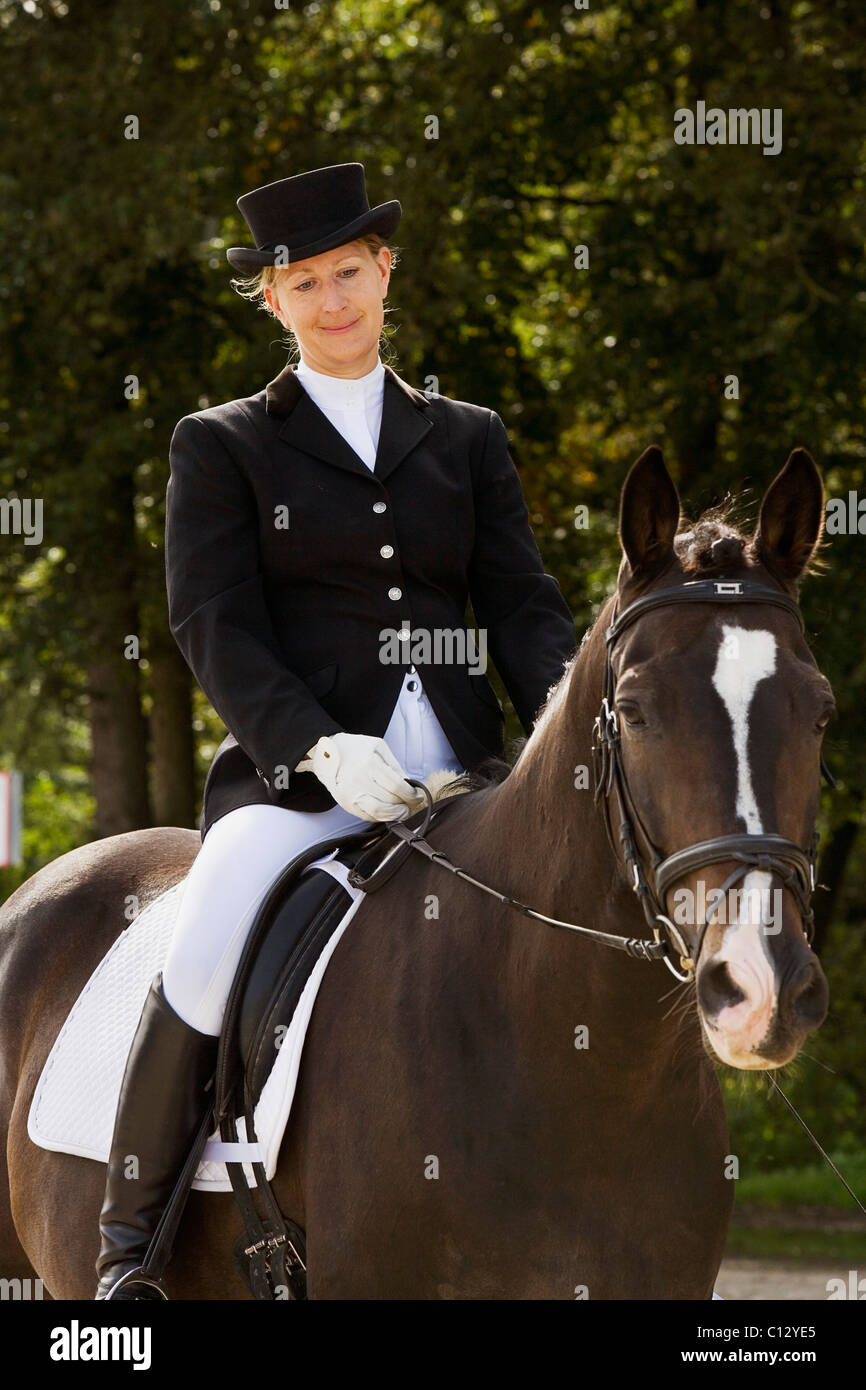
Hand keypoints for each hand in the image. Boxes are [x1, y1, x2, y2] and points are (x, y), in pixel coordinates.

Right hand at [296, 732, 424, 821]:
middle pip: (390, 801)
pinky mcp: (345, 804)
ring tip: (402, 811)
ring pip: (379, 813)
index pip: (396, 786)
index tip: (418, 796)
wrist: (325, 754)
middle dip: (405, 804)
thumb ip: (394, 765)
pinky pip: (367, 816)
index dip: (411, 795)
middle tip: (412, 803)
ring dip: (395, 815)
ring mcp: (350, 794)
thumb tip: (407, 784)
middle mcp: (358, 780)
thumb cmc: (354, 748)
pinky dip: (381, 817)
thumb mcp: (378, 747)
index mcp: (369, 763)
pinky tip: (387, 811)